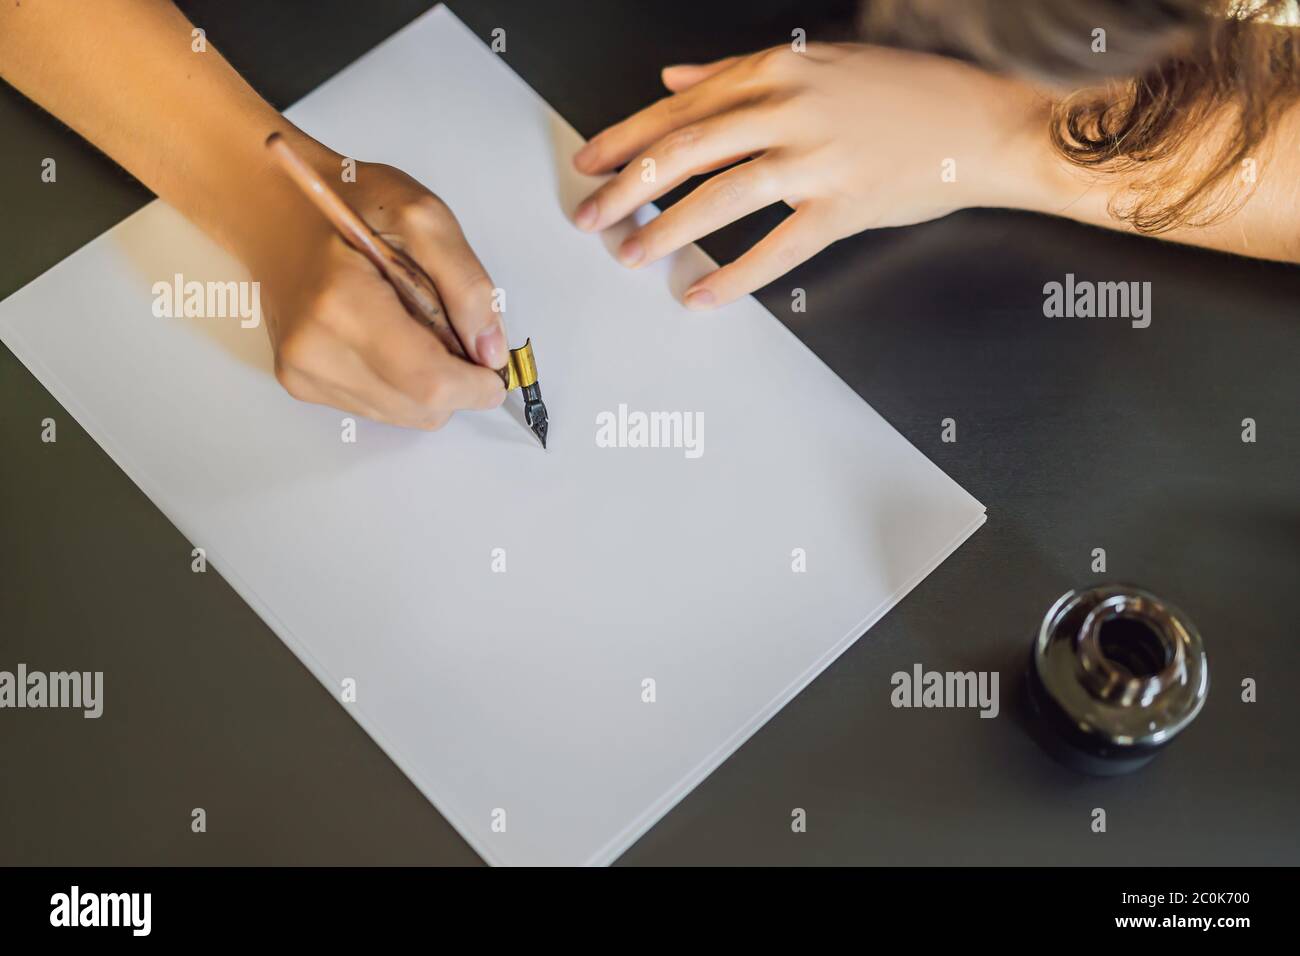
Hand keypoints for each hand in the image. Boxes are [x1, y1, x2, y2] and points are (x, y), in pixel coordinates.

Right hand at [240, 153, 507, 428]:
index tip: (494, 371)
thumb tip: (491, 351)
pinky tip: (388, 339)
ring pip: (403, 416)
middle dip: (455, 381)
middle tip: (451, 332)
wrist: (277, 211)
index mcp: (343, 302)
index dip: (475, 386)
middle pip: (421, 408)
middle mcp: (314, 348)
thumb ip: (467, 285)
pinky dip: (399, 384)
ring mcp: (303, 371)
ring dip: (427, 383)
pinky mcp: (300, 383)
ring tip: (412, 327)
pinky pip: (378, 408)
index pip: (428, 381)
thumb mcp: (424, 217)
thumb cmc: (347, 204)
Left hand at [571, 43, 1042, 308]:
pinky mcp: (845, 205)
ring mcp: (817, 158)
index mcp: (778, 72)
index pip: (682, 108)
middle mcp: (791, 109)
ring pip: (721, 195)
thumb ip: (738, 72)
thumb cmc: (905, 94)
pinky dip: (736, 275)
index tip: (591, 164)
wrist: (982, 125)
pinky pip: (778, 247)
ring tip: (630, 255)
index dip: (627, 139)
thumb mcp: (818, 64)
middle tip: (589, 216)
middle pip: (686, 150)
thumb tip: (676, 79)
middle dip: (627, 187)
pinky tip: (703, 293)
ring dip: (667, 229)